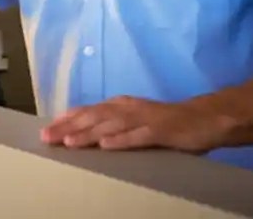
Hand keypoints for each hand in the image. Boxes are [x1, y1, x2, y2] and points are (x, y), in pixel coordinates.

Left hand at [40, 96, 230, 153]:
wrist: (206, 118)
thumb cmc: (167, 123)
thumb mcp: (135, 121)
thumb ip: (114, 124)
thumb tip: (86, 133)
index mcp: (121, 105)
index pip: (89, 111)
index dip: (67, 119)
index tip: (46, 128)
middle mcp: (129, 108)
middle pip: (94, 117)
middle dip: (68, 127)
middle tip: (47, 137)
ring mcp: (145, 118)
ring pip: (111, 125)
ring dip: (89, 133)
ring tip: (69, 141)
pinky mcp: (162, 130)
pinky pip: (139, 136)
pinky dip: (122, 140)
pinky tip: (107, 146)